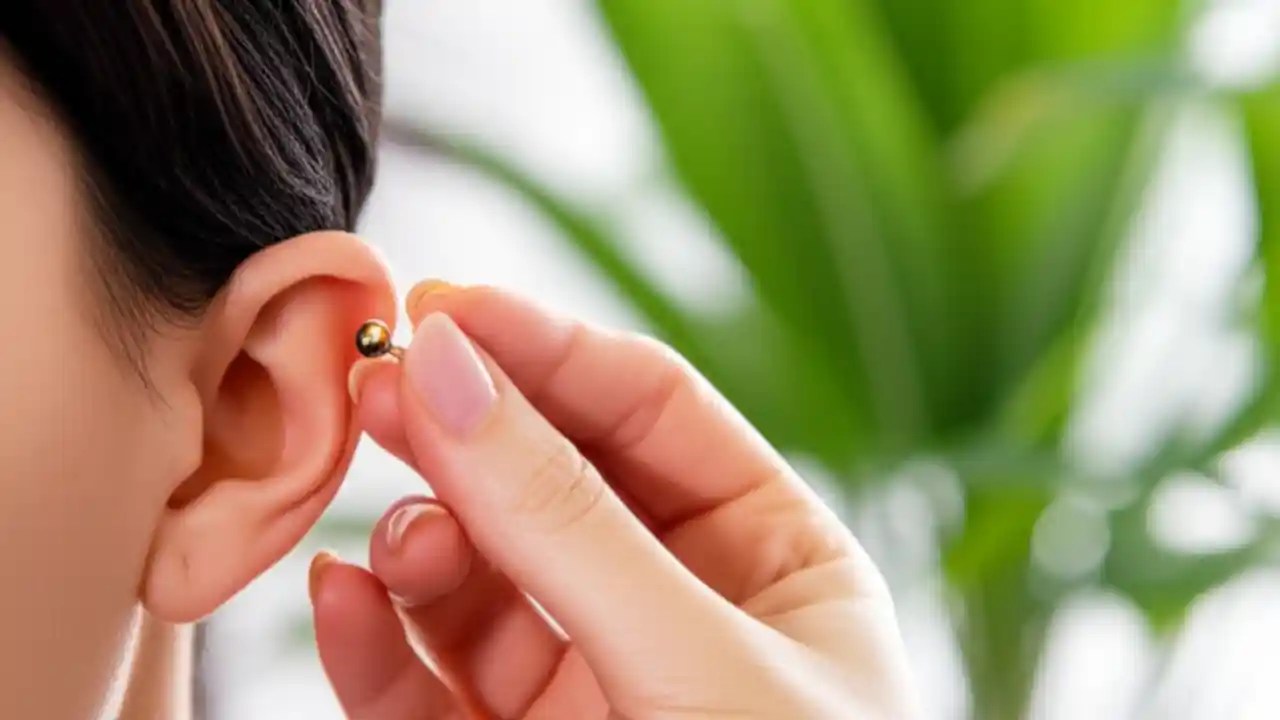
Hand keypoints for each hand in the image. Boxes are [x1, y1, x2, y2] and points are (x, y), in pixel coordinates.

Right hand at [309, 283, 919, 718]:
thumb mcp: (701, 662)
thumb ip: (571, 524)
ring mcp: (590, 678)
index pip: (647, 408)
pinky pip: (428, 681)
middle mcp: (675, 603)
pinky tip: (343, 598)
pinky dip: (376, 640)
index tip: (443, 307)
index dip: (545, 348)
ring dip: (420, 538)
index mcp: (770, 554)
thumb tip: (458, 372)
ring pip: (478, 575)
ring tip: (391, 537)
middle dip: (466, 430)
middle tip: (380, 383)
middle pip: (549, 476)